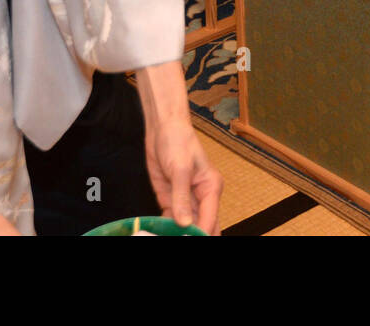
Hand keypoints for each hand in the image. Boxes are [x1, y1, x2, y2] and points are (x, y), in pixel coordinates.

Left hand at [136, 60, 223, 234]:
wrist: (162, 128)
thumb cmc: (178, 141)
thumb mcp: (180, 169)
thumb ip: (181, 197)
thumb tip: (184, 223)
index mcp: (210, 188)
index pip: (210, 220)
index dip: (201, 234)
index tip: (191, 240)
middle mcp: (200, 197)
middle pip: (202, 226)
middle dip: (194, 236)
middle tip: (180, 241)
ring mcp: (185, 200)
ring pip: (185, 227)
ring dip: (178, 234)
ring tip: (166, 237)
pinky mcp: (170, 199)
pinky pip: (170, 220)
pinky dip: (166, 228)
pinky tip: (159, 233)